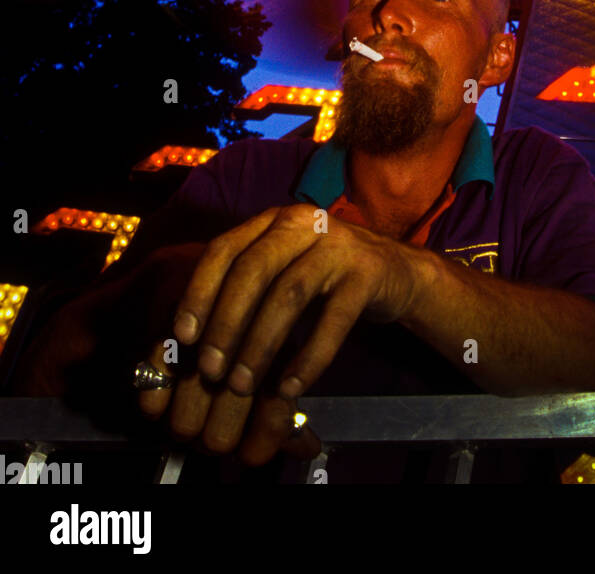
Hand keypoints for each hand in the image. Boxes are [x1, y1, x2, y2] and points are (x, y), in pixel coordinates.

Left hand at [137, 205, 423, 464]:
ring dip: (260, 345)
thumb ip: (248, 290)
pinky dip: (309, 357)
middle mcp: (305, 223)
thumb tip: (191, 340)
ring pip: (289, 293)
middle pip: (254, 269)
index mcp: (275, 220)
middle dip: (226, 323)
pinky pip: (333, 319)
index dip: (200, 291)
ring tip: (242, 386)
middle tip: (210, 370)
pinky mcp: (368, 273)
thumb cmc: (326, 279)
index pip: (225, 248)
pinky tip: (290, 387)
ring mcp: (340, 245)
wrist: (398, 273)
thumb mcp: (285, 269)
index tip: (183, 336)